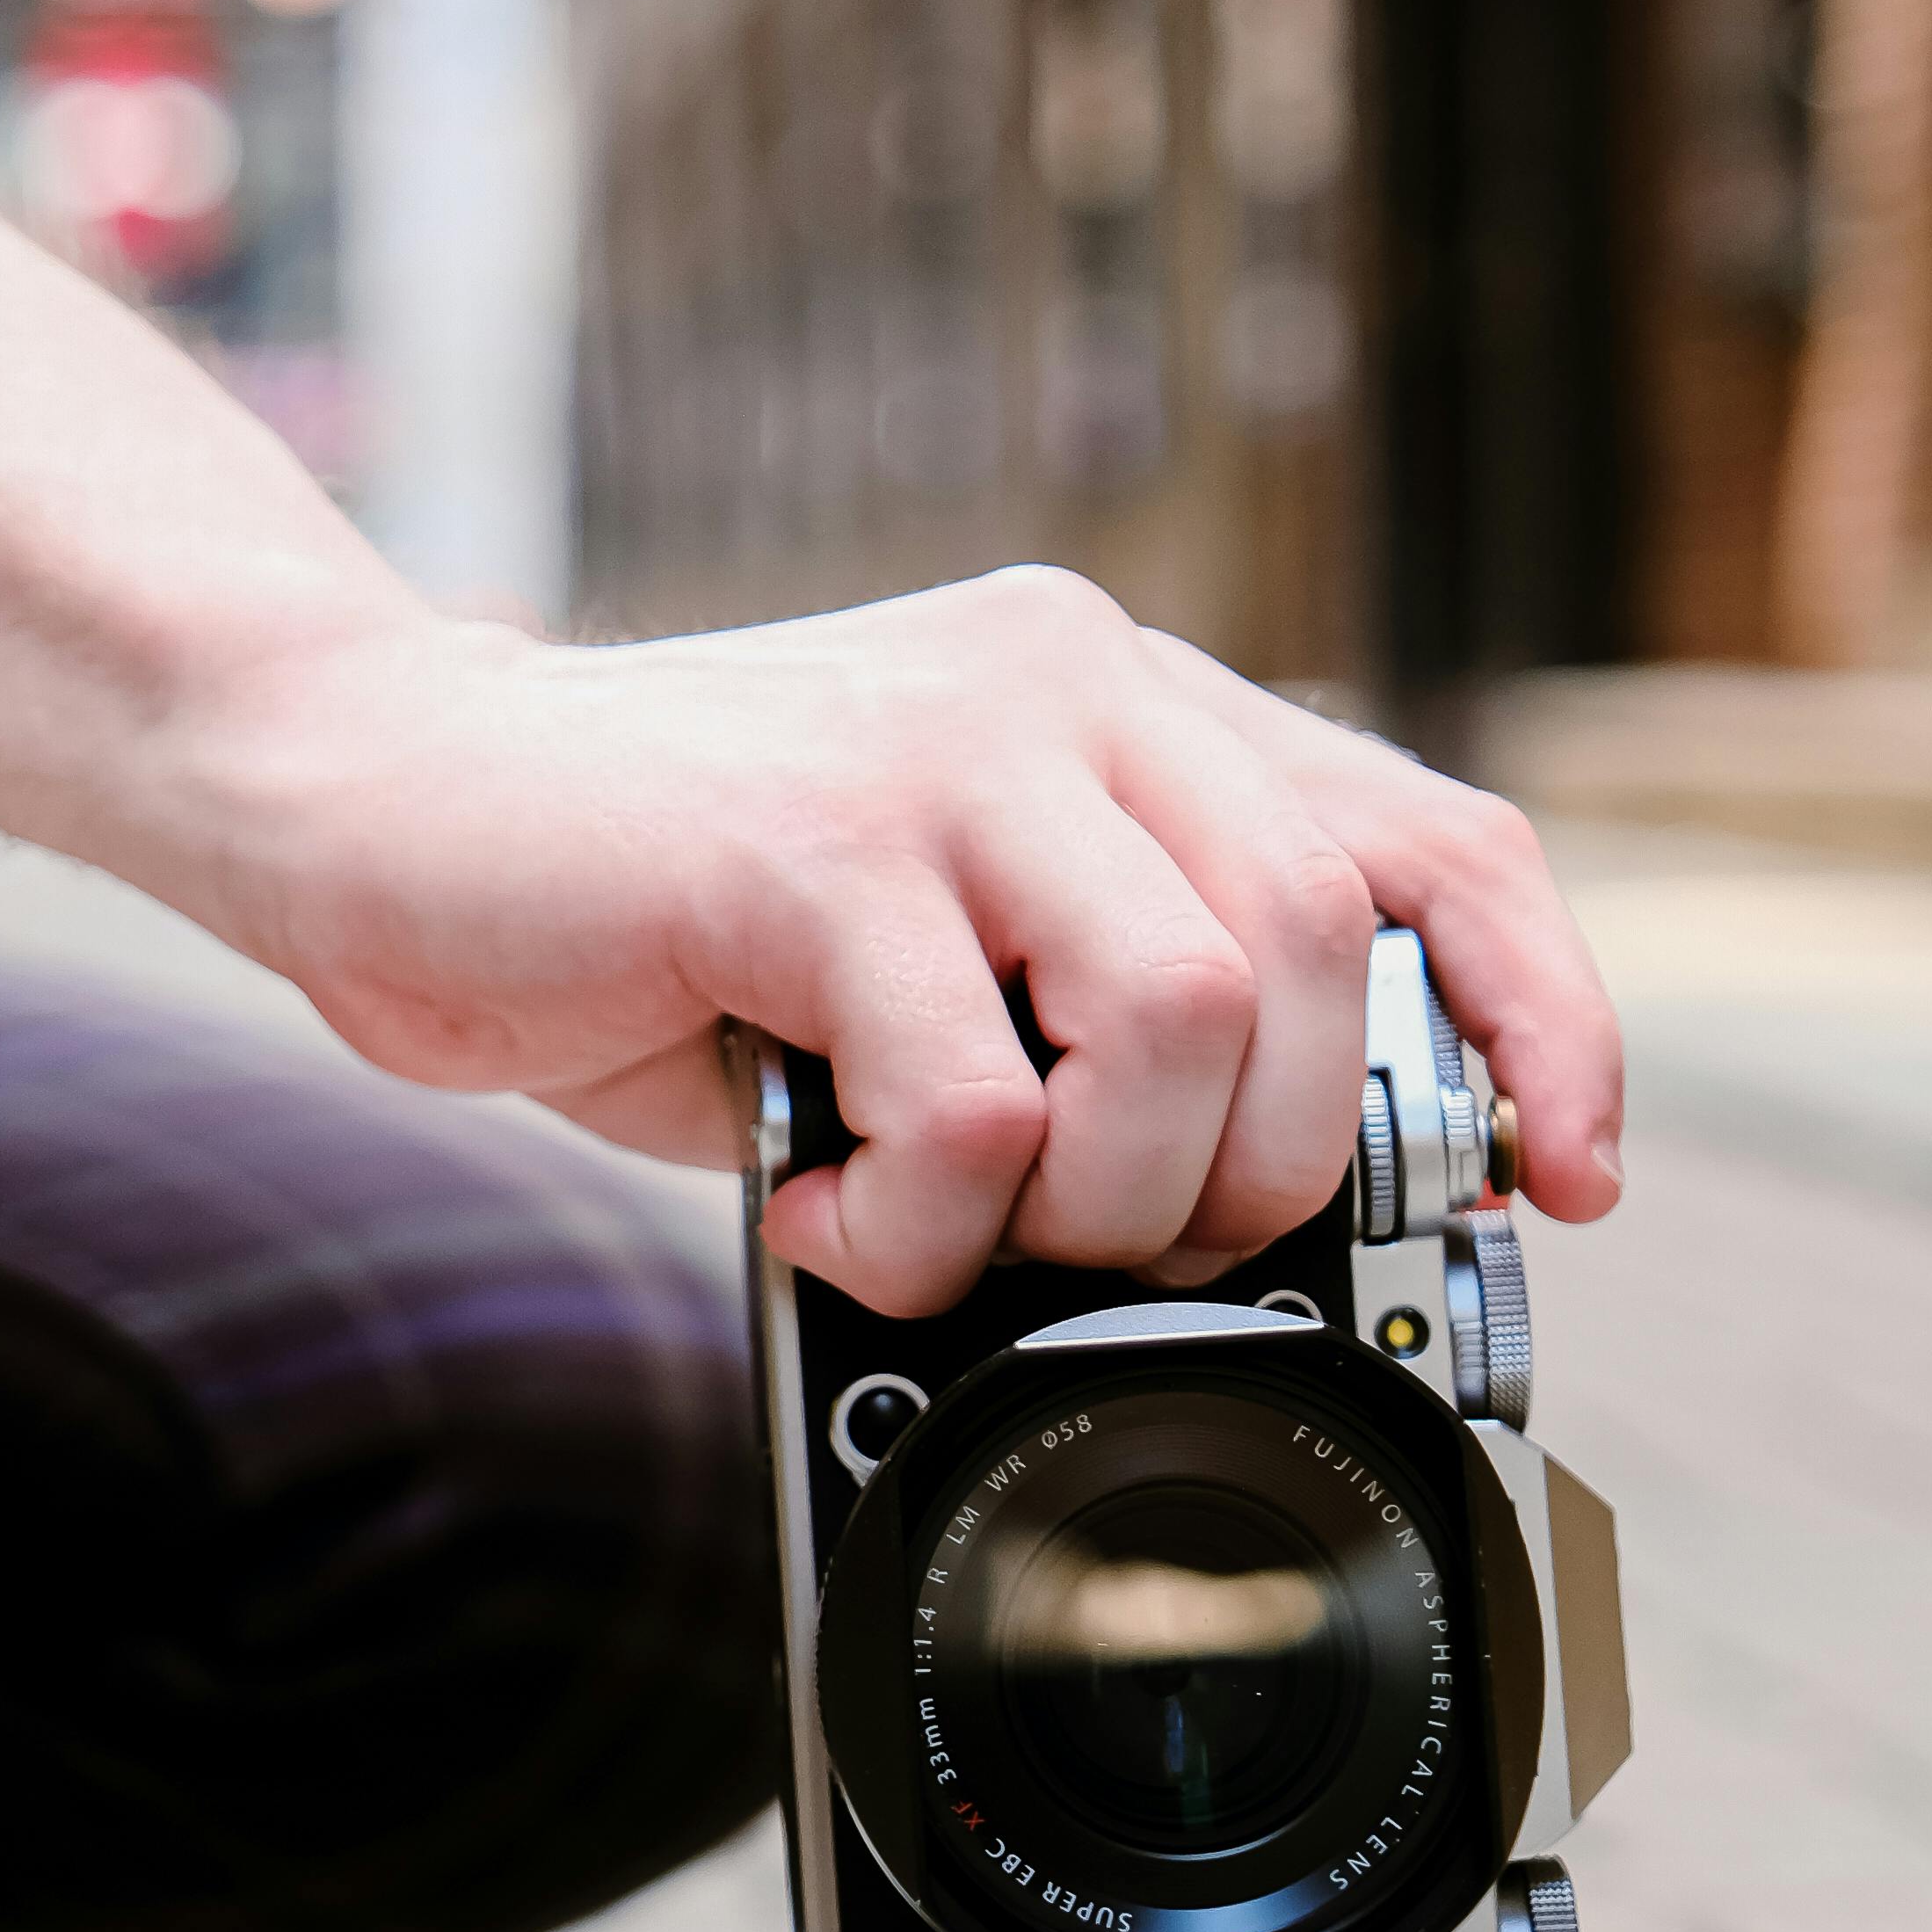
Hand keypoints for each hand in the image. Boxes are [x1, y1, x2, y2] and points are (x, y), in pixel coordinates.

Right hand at [225, 567, 1621, 1322]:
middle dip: (1240, 1180)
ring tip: (944, 1224)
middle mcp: (1057, 680)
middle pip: (1310, 963)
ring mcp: (940, 745)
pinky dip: (919, 1224)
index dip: (1537, 1017)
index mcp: (1115, 698)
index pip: (1427, 836)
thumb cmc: (652, 911)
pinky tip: (821, 1211)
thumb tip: (1272, 1214)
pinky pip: (977, 1099)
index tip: (1561, 1176)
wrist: (370, 805)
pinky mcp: (814, 840)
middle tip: (1091, 1251)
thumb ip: (1094, 1007)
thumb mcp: (929, 943)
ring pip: (1179, 1026)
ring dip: (1085, 1205)